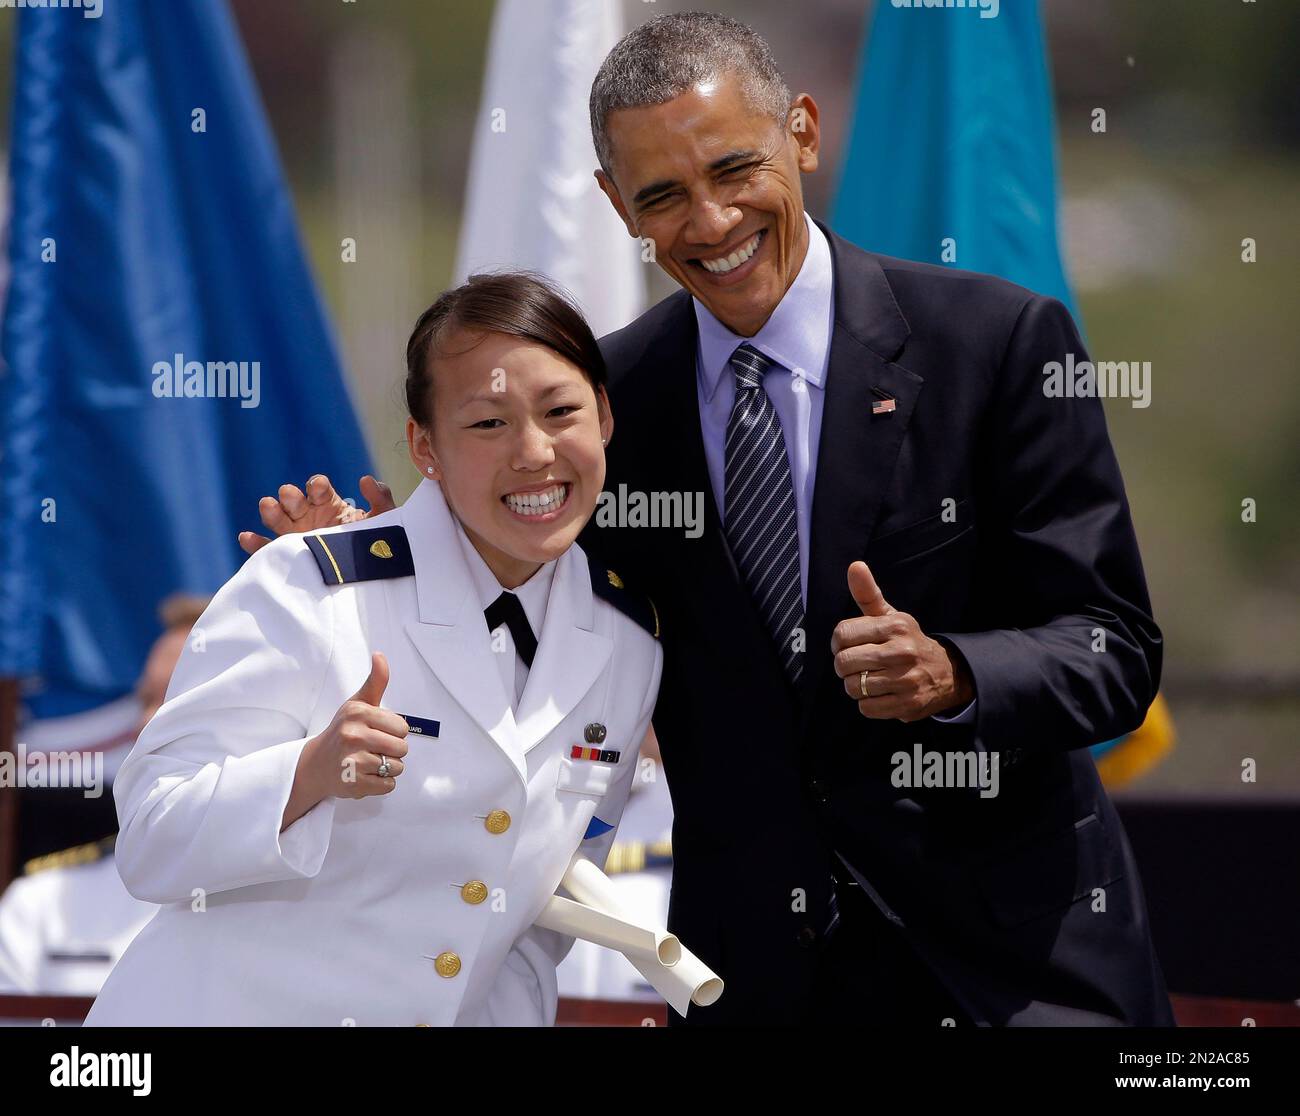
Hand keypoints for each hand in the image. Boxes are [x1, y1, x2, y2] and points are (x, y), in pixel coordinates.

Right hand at [239, 474, 395, 554]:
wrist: (370, 577)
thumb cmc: (376, 544)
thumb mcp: (384, 522)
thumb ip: (380, 499)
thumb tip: (365, 480)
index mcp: (329, 504)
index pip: (319, 489)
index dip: (317, 486)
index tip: (320, 488)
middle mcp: (308, 516)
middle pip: (294, 500)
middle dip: (292, 496)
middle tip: (290, 496)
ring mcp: (295, 535)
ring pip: (277, 519)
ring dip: (271, 511)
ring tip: (268, 507)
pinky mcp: (286, 555)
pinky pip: (267, 549)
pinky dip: (255, 543)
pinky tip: (246, 537)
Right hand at [299, 653, 409, 801]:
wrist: (315, 765)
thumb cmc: (342, 731)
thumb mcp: (357, 703)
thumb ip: (375, 681)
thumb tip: (379, 655)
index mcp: (357, 713)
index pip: (403, 728)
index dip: (394, 732)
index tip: (377, 732)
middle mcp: (353, 735)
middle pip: (402, 749)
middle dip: (392, 751)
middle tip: (372, 749)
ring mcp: (352, 761)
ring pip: (397, 767)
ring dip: (387, 768)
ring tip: (368, 762)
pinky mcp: (353, 784)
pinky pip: (388, 786)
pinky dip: (381, 784)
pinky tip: (365, 775)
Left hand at [831, 562, 974, 722]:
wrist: (948, 672)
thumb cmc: (907, 642)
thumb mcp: (891, 616)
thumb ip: (868, 594)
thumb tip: (854, 566)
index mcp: (895, 626)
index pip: (842, 634)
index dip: (838, 642)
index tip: (847, 645)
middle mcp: (901, 652)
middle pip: (844, 663)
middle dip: (844, 666)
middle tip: (856, 665)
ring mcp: (905, 680)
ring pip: (853, 687)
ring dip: (856, 686)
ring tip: (871, 678)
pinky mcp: (907, 705)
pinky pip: (866, 708)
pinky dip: (868, 703)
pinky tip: (881, 693)